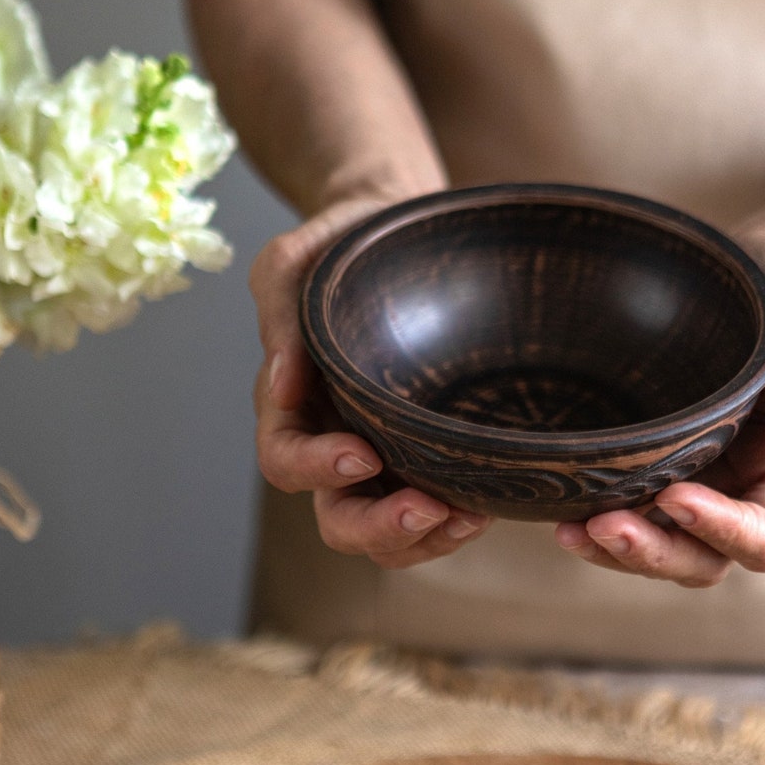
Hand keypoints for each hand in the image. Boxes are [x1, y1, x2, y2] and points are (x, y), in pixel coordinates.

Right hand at [251, 200, 490, 568]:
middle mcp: (331, 441)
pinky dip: (452, 523)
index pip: (285, 458)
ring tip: (467, 518)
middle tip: (427, 507)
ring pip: (386, 534)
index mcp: (289, 403)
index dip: (316, 469)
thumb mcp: (294, 261)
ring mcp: (381, 455)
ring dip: (422, 538)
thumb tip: (281, 385)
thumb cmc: (338, 245)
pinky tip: (484, 508)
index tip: (363, 453)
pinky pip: (432, 511)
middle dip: (377, 526)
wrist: (394, 226)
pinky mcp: (425, 454)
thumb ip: (279, 315)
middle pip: (336, 517)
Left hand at [554, 225, 764, 585]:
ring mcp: (698, 477)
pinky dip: (598, 519)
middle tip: (601, 526)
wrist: (757, 260)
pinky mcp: (657, 458)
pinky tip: (560, 510)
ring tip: (569, 531)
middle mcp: (743, 487)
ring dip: (618, 550)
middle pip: (704, 559)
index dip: (723, 530)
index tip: (676, 496)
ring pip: (662, 546)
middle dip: (654, 553)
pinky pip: (630, 507)